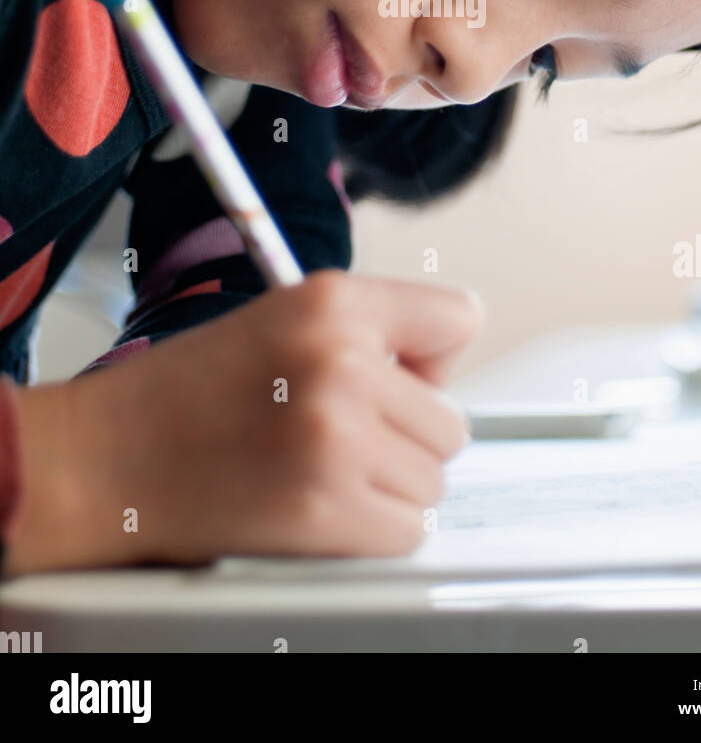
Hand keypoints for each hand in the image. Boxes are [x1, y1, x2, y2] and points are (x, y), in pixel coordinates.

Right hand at [4, 271, 483, 573]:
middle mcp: (343, 363)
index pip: (459, 318)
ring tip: (318, 468)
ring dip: (387, 485)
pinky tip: (317, 505)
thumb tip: (443, 369)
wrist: (107, 459)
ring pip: (431, 480)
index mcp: (332, 302)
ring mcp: (337, 439)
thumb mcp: (281, 317)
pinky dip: (372, 531)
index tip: (402, 374)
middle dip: (405, 434)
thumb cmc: (186, 392)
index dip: (431, 357)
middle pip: (450, 420)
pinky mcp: (326, 510)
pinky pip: (407, 531)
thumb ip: (368, 328)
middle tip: (335, 432)